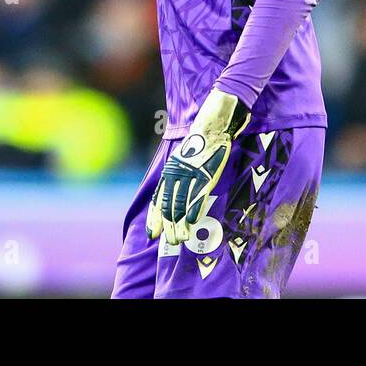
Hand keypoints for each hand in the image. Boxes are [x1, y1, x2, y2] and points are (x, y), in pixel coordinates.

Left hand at [146, 89, 249, 244]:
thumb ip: (180, 175)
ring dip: (180, 224)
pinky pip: (199, 194)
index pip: (159, 198)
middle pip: (170, 205)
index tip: (151, 234)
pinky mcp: (207, 173)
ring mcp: (192, 174)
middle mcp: (178, 173)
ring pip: (183, 203)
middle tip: (169, 242)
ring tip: (180, 239)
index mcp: (171, 170)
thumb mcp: (184, 158)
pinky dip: (194, 209)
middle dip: (168, 225)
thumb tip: (177, 194)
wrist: (214, 124)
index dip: (155, 217)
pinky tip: (192, 222)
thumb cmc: (201, 142)